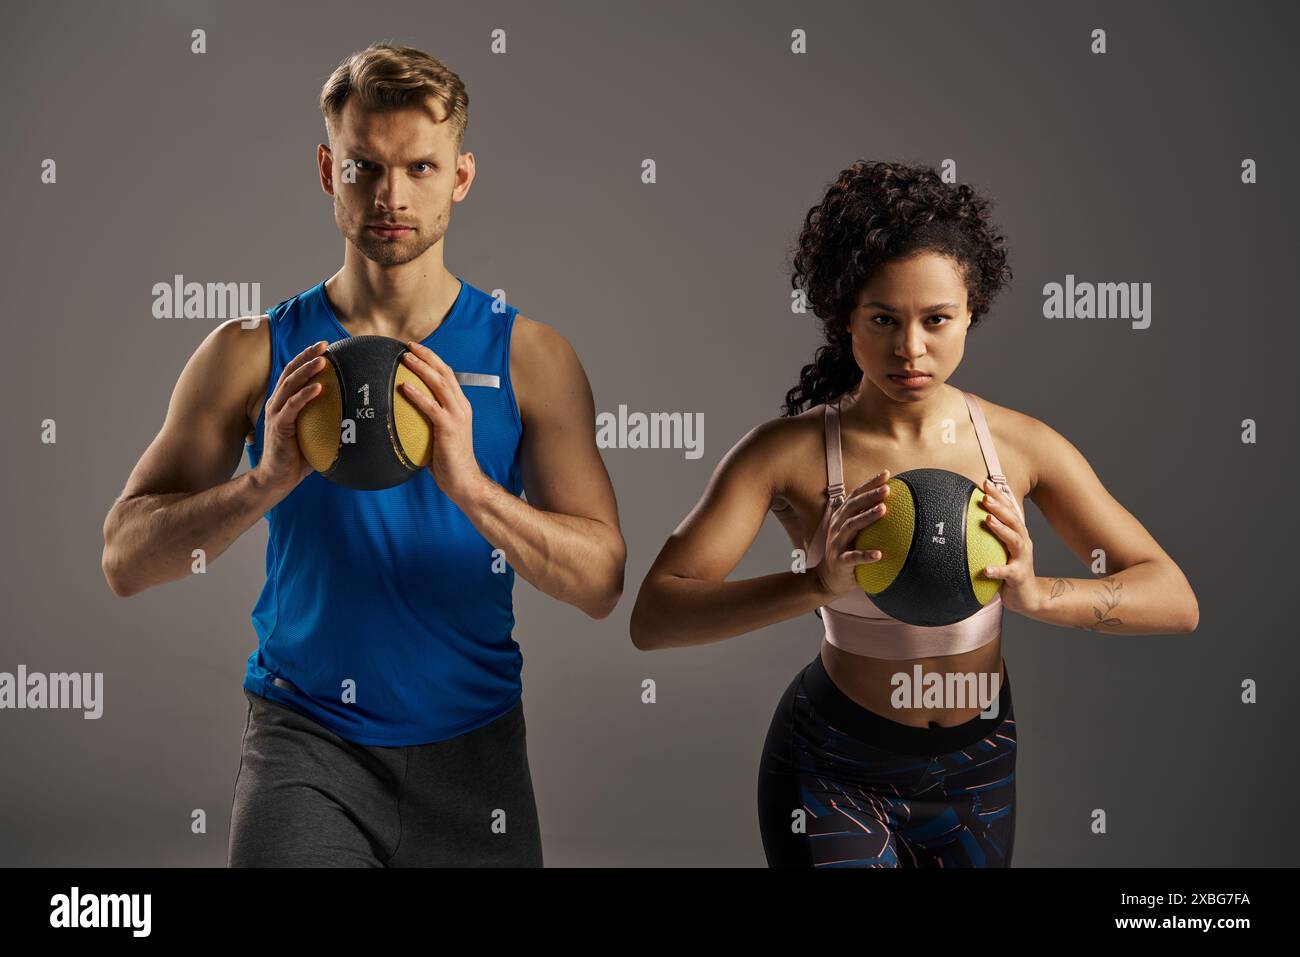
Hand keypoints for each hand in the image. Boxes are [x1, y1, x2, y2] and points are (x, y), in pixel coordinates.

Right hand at [252, 340, 326, 495]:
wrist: (277, 478)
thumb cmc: (298, 457)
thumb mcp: (315, 434)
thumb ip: (327, 421)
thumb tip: (357, 417)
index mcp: (285, 402)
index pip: (294, 373)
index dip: (307, 358)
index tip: (325, 347)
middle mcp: (277, 403)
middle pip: (291, 372)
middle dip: (307, 356)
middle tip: (325, 345)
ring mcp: (276, 413)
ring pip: (290, 385)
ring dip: (307, 370)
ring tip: (322, 360)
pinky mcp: (278, 426)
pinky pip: (292, 407)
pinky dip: (305, 395)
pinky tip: (319, 388)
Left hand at [398, 341, 484, 503]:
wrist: (464, 479)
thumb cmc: (448, 461)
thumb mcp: (438, 435)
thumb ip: (426, 421)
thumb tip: (402, 414)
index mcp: (460, 406)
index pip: (447, 376)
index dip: (432, 360)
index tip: (415, 350)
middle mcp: (461, 406)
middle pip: (445, 373)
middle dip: (427, 356)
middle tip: (408, 345)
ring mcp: (457, 416)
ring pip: (439, 384)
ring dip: (421, 368)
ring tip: (405, 358)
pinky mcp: (449, 427)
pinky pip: (431, 407)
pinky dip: (417, 395)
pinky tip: (404, 387)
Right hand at [813, 469, 890, 598]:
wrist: (827, 579)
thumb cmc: (846, 553)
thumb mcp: (853, 535)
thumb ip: (866, 521)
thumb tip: (895, 508)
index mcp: (841, 518)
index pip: (855, 496)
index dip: (869, 484)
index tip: (886, 474)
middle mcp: (837, 527)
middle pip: (853, 507)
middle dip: (869, 496)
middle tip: (887, 488)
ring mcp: (837, 544)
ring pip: (851, 526)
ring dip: (867, 517)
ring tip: (883, 509)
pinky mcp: (840, 562)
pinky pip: (853, 558)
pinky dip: (865, 555)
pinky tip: (879, 554)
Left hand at [978, 478, 1040, 613]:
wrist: (1028, 597)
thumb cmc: (1010, 571)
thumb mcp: (1001, 550)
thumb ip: (990, 537)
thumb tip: (964, 521)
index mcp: (1018, 535)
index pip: (1010, 512)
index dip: (1000, 497)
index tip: (986, 483)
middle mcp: (1023, 544)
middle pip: (1014, 521)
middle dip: (1000, 507)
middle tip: (985, 497)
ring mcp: (1022, 560)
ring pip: (1015, 541)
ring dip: (1001, 529)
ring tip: (988, 520)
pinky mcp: (1018, 577)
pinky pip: (1007, 573)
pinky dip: (997, 570)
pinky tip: (985, 569)